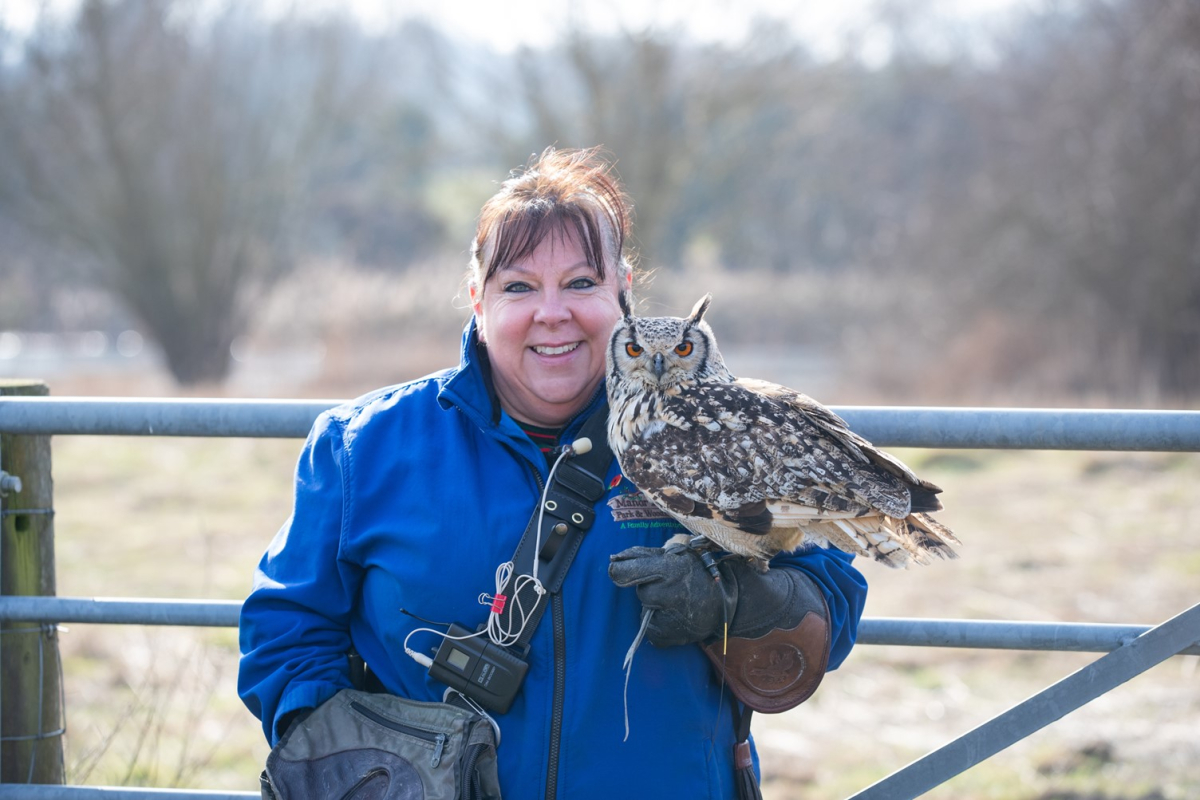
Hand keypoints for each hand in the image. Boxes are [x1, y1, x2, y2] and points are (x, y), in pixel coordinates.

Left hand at [609, 545, 827, 646]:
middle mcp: (667, 593)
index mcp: (669, 569)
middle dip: (650, 587)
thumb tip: (614, 558)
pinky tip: (676, 616)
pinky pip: (651, 629)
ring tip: (677, 602)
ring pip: (645, 609)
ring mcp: (669, 617)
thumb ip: (645, 556)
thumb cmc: (701, 573)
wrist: (730, 602)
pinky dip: (660, 623)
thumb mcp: (677, 556)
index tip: (617, 568)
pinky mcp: (669, 637)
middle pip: (640, 590)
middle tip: (670, 587)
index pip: (627, 572)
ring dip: (655, 605)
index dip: (620, 570)